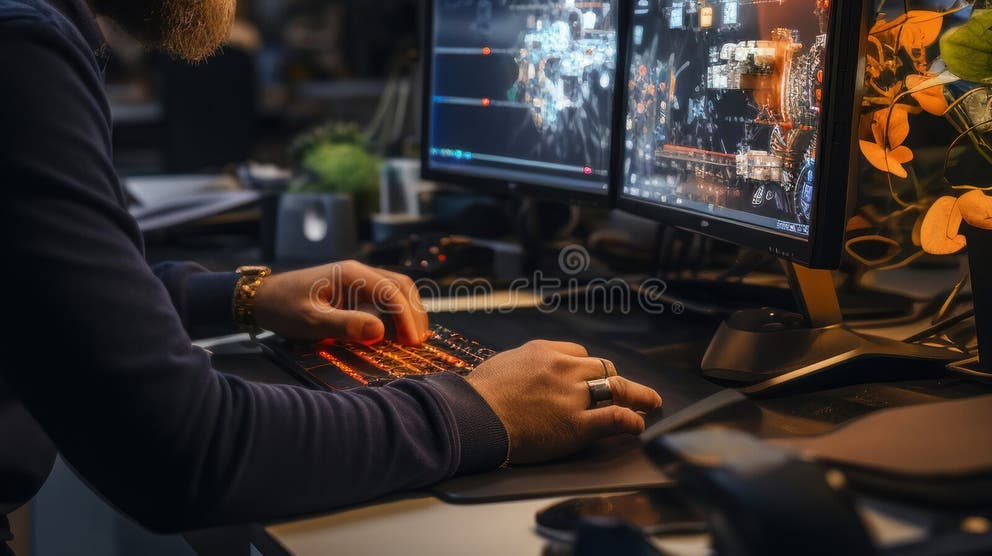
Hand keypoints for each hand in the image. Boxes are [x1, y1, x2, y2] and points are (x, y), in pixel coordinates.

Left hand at [252, 260, 428, 344]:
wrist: (262, 298)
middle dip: (414, 313)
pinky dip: (397, 312)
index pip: (391, 291)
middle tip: (418, 341)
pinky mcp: (354, 289)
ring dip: (409, 311)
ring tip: (413, 337)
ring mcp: (357, 279)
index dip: (406, 317)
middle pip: (400, 286)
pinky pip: (384, 297)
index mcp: (351, 274)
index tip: (411, 341)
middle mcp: (358, 272)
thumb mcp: (311, 321)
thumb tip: (380, 332)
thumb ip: (345, 325)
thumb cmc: (284, 308)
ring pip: (396, 289)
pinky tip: (398, 330)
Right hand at [466, 340, 662, 463]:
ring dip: (638, 395)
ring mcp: (572, 396)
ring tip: (650, 402)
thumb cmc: (477, 394)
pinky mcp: (577, 425)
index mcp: (543, 352)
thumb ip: (522, 363)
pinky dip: (631, 421)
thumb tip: (525, 369)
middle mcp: (563, 369)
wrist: (473, 416)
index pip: (578, 353)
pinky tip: (638, 425)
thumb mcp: (502, 364)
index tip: (592, 376)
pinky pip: (615, 418)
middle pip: (602, 368)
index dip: (588, 367)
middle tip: (628, 389)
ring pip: (617, 387)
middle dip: (615, 379)